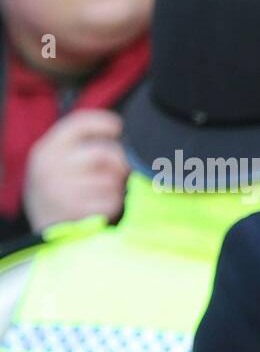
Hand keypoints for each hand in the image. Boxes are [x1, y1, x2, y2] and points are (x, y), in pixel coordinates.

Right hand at [22, 109, 129, 232]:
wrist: (46, 229)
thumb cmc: (59, 190)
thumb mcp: (56, 162)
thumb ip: (79, 146)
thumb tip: (119, 136)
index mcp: (47, 150)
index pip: (79, 123)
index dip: (103, 122)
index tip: (118, 126)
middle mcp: (52, 167)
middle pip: (104, 152)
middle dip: (119, 161)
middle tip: (121, 169)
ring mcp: (65, 190)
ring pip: (112, 179)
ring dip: (116, 185)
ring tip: (103, 191)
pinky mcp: (80, 210)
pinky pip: (114, 200)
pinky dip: (115, 202)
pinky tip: (102, 205)